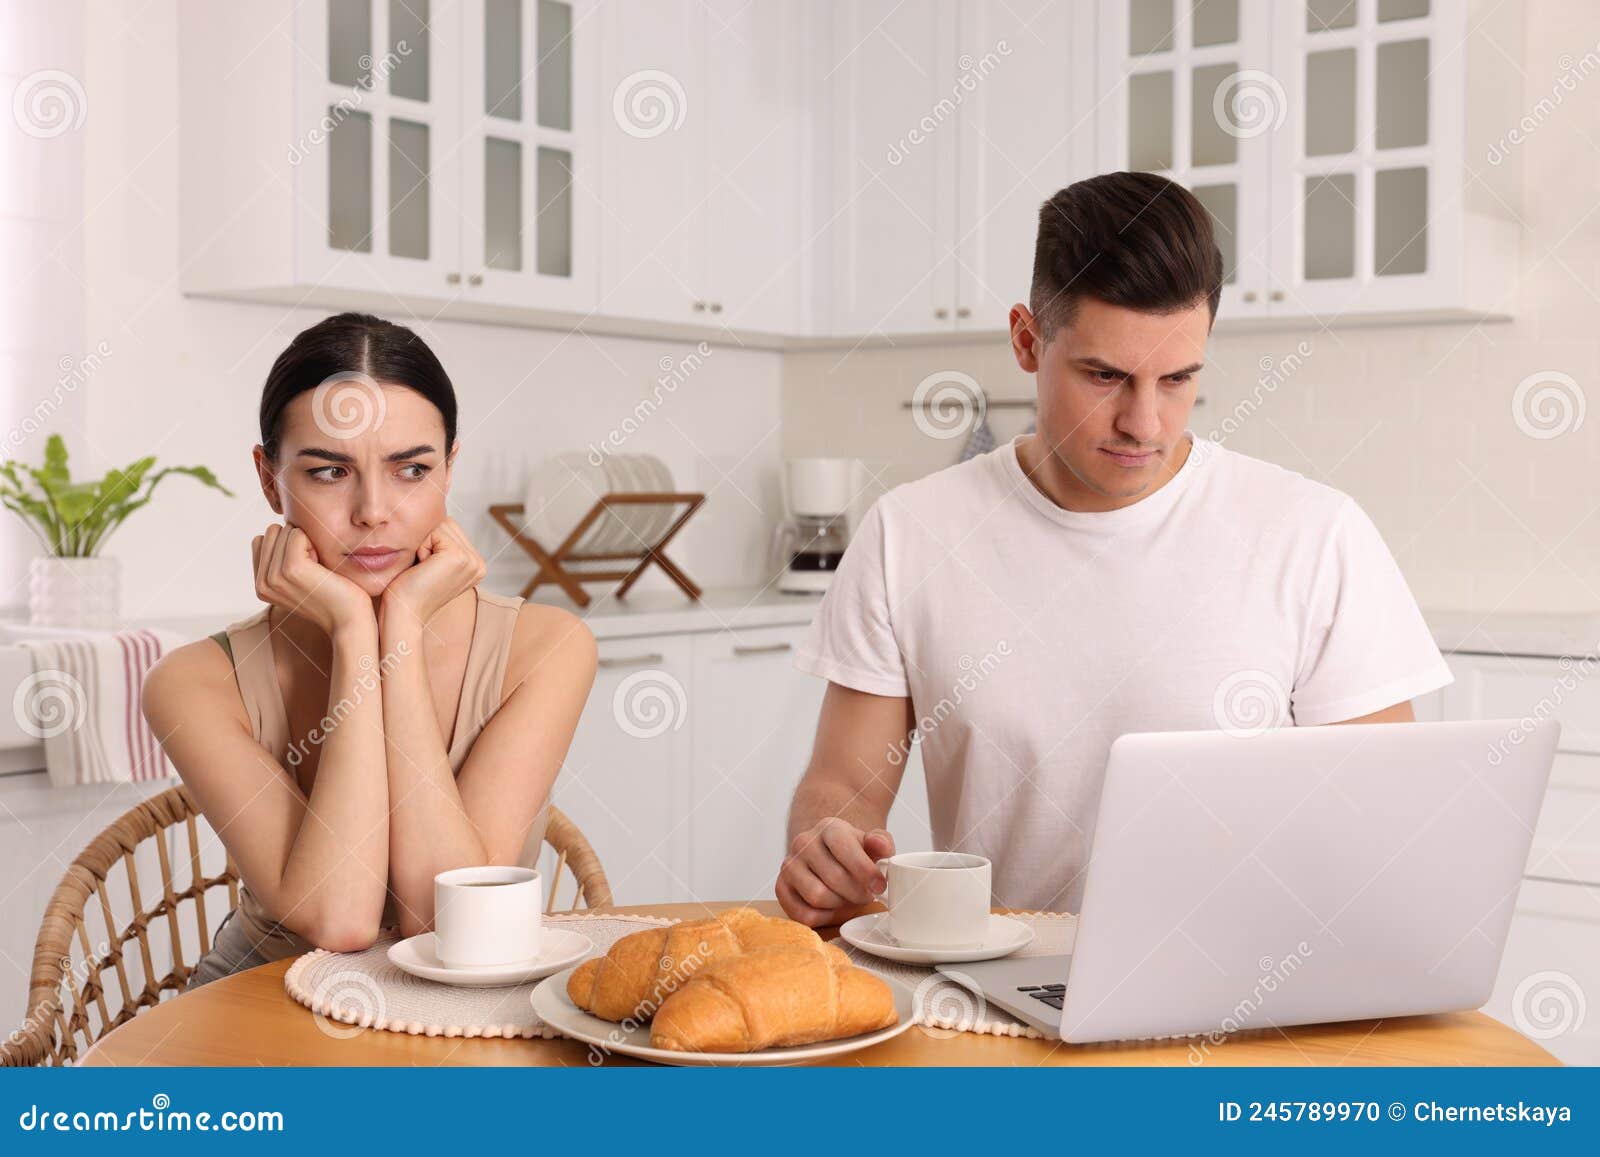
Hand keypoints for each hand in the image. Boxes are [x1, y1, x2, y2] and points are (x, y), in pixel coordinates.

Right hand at [252, 523, 373, 637]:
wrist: (351, 620)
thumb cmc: (335, 594)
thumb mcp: (302, 577)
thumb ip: (283, 558)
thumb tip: (280, 527)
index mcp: (261, 585)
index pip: (263, 539)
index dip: (289, 545)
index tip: (307, 568)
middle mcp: (262, 583)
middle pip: (273, 532)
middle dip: (297, 540)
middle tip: (315, 568)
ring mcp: (274, 576)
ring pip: (285, 530)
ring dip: (308, 541)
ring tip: (319, 569)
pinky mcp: (291, 569)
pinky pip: (297, 533)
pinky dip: (314, 540)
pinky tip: (323, 565)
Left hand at [380, 517, 485, 628]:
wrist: (403, 613)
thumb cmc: (407, 590)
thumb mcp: (430, 562)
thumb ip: (440, 542)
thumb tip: (432, 513)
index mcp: (475, 564)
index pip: (449, 529)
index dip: (428, 542)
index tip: (425, 569)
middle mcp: (479, 563)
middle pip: (446, 524)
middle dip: (426, 541)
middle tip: (422, 570)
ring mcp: (472, 560)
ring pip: (439, 525)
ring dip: (422, 544)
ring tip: (422, 569)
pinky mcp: (459, 557)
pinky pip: (433, 531)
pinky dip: (420, 547)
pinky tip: (421, 568)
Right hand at [777, 819, 895, 926]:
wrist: (828, 857)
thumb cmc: (853, 853)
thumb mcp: (871, 844)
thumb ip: (882, 843)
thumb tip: (882, 845)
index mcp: (829, 828)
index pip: (845, 848)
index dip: (865, 871)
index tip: (880, 886)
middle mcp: (804, 842)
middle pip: (834, 878)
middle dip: (857, 893)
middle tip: (866, 895)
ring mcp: (789, 864)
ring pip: (817, 897)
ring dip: (839, 905)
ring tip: (848, 899)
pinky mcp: (781, 887)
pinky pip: (803, 914)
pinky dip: (823, 917)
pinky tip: (832, 908)